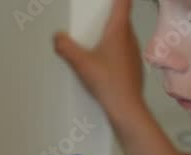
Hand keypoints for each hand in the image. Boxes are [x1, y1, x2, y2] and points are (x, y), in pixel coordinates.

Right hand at [54, 0, 146, 121]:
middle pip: (123, 17)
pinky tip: (103, 63)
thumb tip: (57, 37)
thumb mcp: (81, 64)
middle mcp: (130, 37)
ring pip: (124, 35)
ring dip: (112, 33)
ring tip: (95, 40)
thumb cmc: (107, 82)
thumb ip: (66, 48)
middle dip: (110, 15)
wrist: (126, 108)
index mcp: (119, 30)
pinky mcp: (134, 66)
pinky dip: (114, 50)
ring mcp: (134, 52)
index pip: (123, 2)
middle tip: (94, 17)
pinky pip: (124, 50)